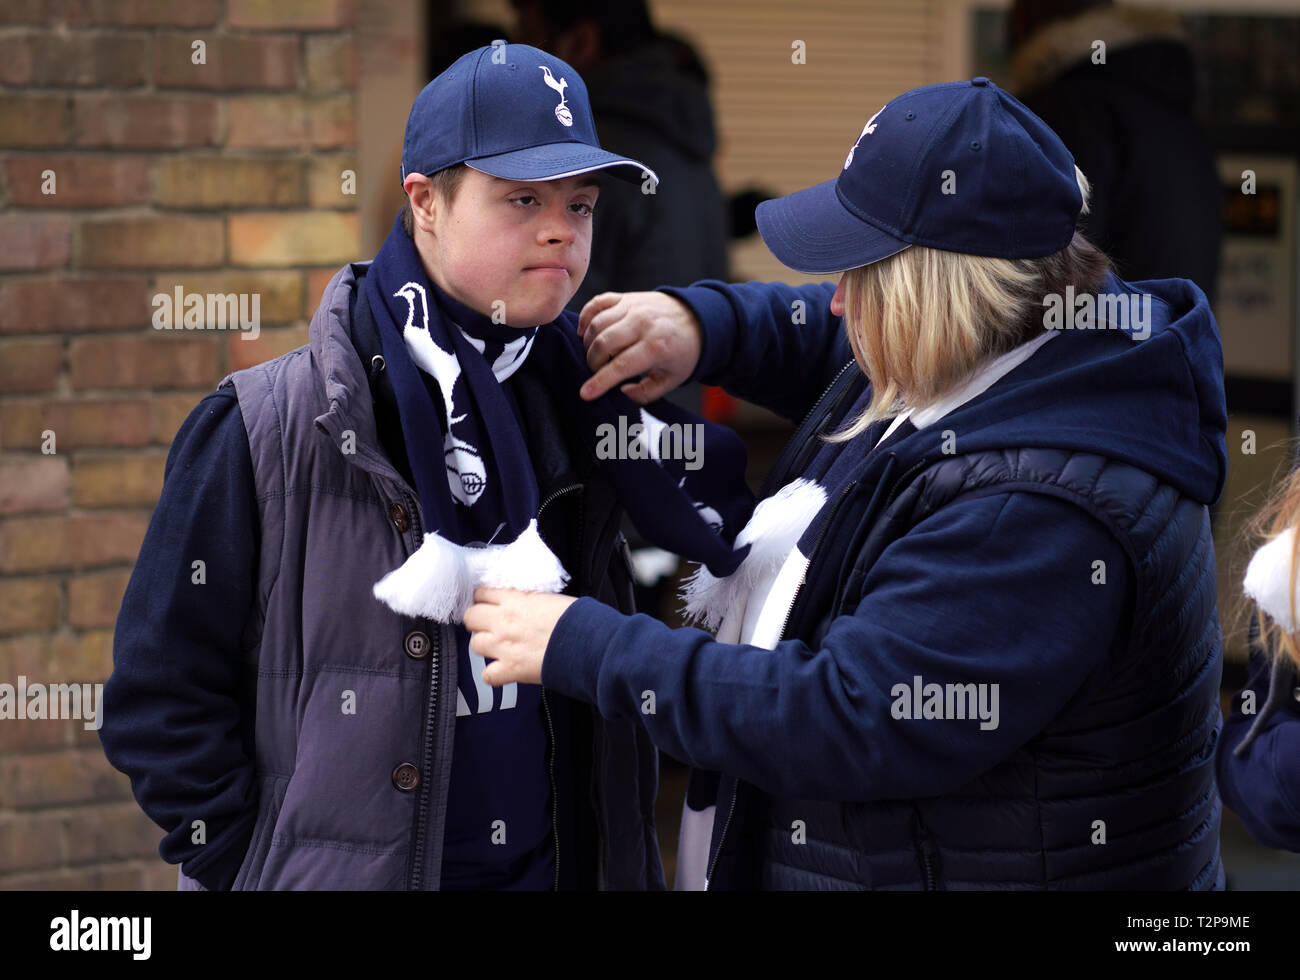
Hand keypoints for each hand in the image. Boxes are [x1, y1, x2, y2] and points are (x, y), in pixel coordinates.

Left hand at [463, 588, 578, 685]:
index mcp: (515, 600)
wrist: (588, 643)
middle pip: (470, 617)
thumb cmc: (576, 619)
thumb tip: (520, 603)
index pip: (482, 593)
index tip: (488, 604)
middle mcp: (504, 621)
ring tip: (498, 647)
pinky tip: (503, 670)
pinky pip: (487, 675)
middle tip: (489, 625)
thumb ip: (527, 600)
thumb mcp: (549, 598)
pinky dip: (494, 675)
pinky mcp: (511, 670)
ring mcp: (504, 647)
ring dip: (485, 646)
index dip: (484, 599)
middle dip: (478, 620)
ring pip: (475, 644)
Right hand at [576, 291, 702, 402]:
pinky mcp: (626, 297)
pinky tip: (584, 333)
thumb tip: (621, 391)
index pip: (621, 365)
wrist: (697, 319)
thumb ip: (645, 393)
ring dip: (588, 343)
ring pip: (597, 323)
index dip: (600, 381)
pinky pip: (597, 303)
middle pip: (603, 343)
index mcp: (657, 346)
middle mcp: (643, 323)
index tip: (585, 393)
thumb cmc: (682, 353)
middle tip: (597, 371)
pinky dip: (586, 317)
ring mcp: (633, 306)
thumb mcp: (671, 380)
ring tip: (595, 355)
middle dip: (593, 362)